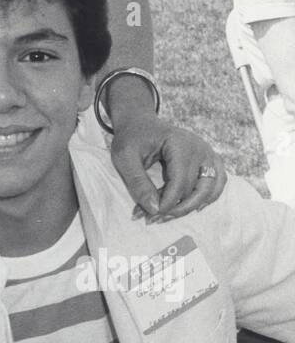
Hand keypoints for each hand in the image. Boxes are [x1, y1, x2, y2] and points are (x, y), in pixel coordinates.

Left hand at [110, 112, 226, 221]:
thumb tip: (154, 209)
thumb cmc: (131, 139)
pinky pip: (218, 182)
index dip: (167, 203)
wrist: (140, 123)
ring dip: (193, 206)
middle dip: (177, 208)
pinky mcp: (209, 159)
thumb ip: (138, 182)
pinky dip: (208, 196)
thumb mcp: (125, 157)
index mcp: (180, 143)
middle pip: (197, 189)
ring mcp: (207, 153)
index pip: (180, 182)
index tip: (149, 216)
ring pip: (211, 188)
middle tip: (155, 220)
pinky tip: (191, 206)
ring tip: (170, 215)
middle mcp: (199, 148)